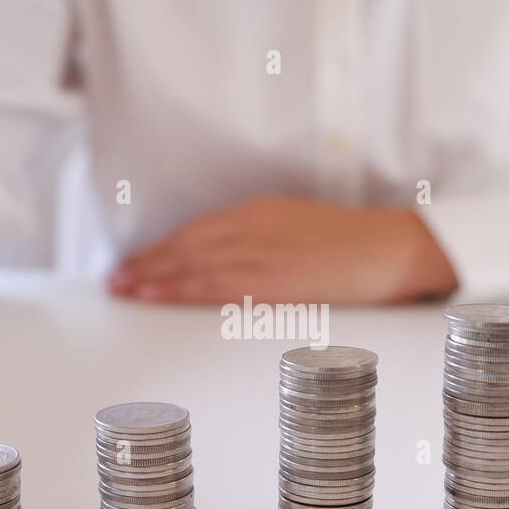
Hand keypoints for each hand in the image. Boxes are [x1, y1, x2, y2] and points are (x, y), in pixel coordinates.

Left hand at [107, 196, 457, 303]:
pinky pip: (216, 286)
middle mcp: (254, 227)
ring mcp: (262, 253)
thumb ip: (265, 240)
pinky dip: (181, 290)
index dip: (163, 248)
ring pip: (193, 264)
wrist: (394, 250)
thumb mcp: (301, 229)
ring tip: (123, 290)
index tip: (137, 262)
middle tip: (114, 280)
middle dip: (147, 263)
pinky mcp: (274, 281)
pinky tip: (156, 296)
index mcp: (261, 212)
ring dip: (153, 277)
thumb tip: (234, 261)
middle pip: (187, 245)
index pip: (198, 231)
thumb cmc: (354, 245)